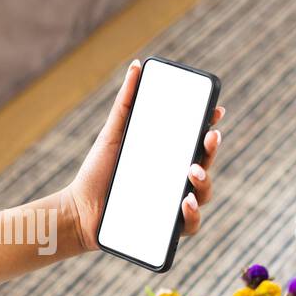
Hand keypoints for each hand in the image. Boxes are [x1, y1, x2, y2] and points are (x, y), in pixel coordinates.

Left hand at [60, 59, 224, 253]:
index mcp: (169, 157)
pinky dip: (191, 215)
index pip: (197, 140)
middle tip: (209, 137)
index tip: (215, 109)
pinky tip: (185, 203)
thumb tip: (137, 66)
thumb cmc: (98, 172)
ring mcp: (174, 204)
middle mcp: (176, 180)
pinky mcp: (167, 230)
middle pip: (205, 163)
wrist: (79, 210)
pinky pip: (189, 225)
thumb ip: (126, 102)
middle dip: (211, 149)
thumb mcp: (113, 134)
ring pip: (204, 193)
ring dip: (205, 181)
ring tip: (192, 172)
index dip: (210, 124)